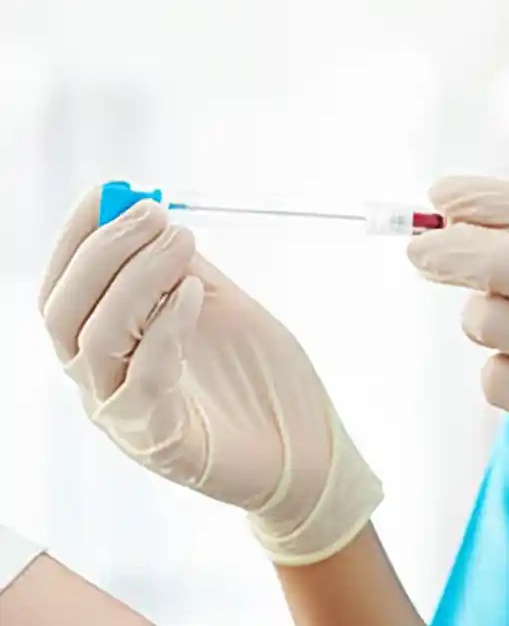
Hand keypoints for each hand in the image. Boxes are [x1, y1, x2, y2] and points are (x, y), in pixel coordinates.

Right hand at [38, 191, 381, 565]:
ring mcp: (124, 414)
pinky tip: (195, 294)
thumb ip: (184, 270)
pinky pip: (140, 383)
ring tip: (180, 243)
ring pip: (92, 342)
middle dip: (104, 252)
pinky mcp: (159, 444)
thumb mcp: (222, 308)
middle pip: (64, 310)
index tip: (107, 192)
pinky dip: (165, 329)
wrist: (309, 451)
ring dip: (135, 280)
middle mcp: (102, 380)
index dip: (78, 236)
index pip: (66, 286)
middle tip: (154, 215)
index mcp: (108, 345)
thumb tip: (152, 216)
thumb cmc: (264, 381)